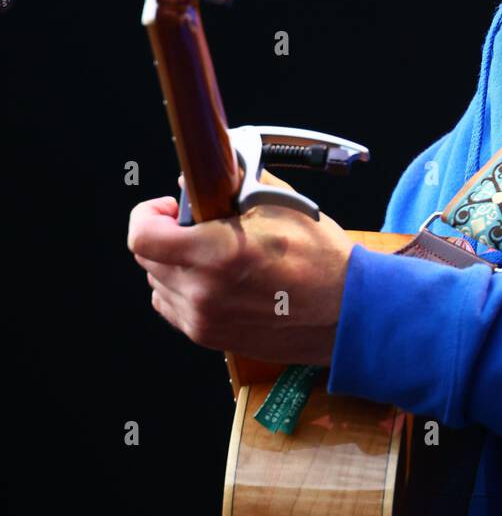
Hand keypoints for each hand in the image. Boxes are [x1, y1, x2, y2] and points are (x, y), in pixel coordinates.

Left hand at [127, 191, 354, 364]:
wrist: (344, 312)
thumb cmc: (319, 259)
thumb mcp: (279, 204)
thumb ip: (232, 184)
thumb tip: (196, 178)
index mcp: (216, 255)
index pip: (142, 237)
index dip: (147, 214)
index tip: (168, 207)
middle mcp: (202, 292)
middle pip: (147, 259)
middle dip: (165, 234)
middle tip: (195, 224)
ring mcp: (203, 320)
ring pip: (158, 283)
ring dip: (173, 263)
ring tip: (210, 253)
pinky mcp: (210, 338)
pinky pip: (174, 307)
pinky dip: (183, 289)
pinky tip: (213, 278)